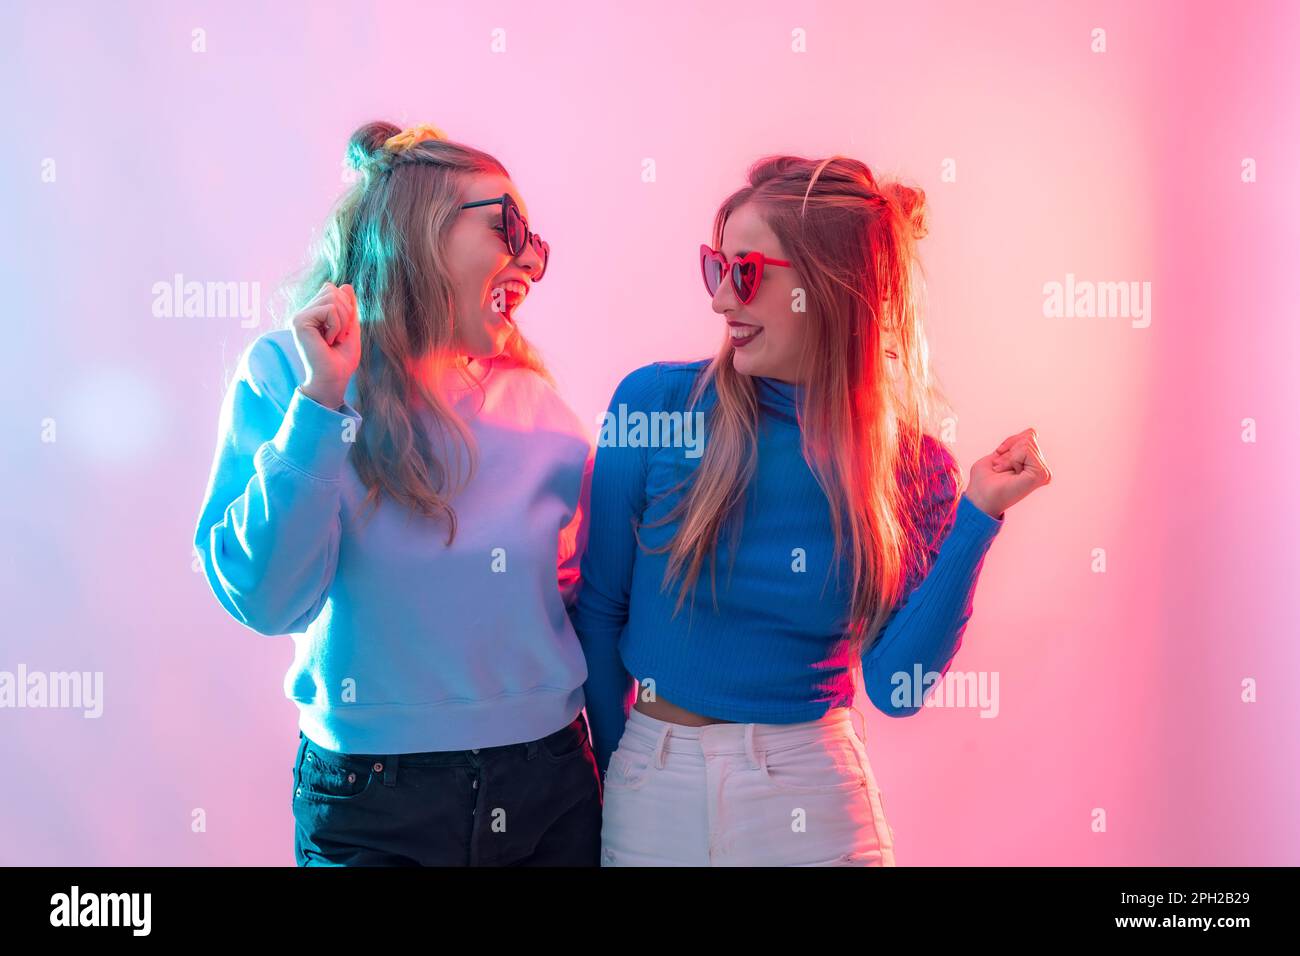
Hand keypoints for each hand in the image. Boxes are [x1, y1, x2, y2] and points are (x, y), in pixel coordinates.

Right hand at [290, 282, 360, 408]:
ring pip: (332, 297)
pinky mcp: (299, 321)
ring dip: (342, 321)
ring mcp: (299, 316)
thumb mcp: (351, 329)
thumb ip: (349, 308)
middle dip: (345, 312)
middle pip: (332, 289)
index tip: (342, 332)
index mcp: (313, 314)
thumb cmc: (341, 360)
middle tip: (338, 336)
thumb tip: (346, 285)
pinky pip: (329, 309)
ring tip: (333, 339)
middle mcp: (304, 313)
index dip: (346, 308)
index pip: (333, 290)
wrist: (333, 380)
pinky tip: (327, 341)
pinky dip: (336, 326)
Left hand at [966, 428, 1051, 518]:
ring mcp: (1043, 473)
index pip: (1029, 435)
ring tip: (1003, 471)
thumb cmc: (984, 480)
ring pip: (1027, 442)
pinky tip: (1010, 472)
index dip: (1009, 443)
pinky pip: (1026, 450)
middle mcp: (1042, 469)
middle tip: (1000, 468)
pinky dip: (1012, 458)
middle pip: (1029, 437)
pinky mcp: (1040, 475)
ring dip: (1008, 456)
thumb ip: (1016, 442)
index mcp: (1034, 465)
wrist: (979, 498)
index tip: (999, 460)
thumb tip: (1032, 432)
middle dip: (1009, 449)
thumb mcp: (1000, 454)